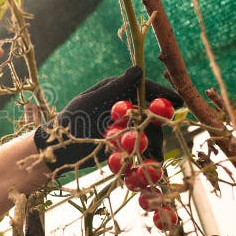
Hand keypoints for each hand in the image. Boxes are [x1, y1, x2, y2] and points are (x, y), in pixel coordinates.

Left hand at [33, 66, 183, 172]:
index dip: (163, 94)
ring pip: (148, 132)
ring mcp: (125, 125)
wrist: (58, 149)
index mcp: (116, 90)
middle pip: (151, 112)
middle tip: (163, 136)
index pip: (145, 88)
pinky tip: (148, 165)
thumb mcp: (90, 103)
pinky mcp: (124, 142)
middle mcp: (123, 106)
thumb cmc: (69, 121)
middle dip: (158, 126)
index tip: (178, 102)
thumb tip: (138, 70)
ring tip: (153, 160)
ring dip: (152, 145)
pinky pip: (141, 147)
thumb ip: (114, 89)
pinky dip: (145, 156)